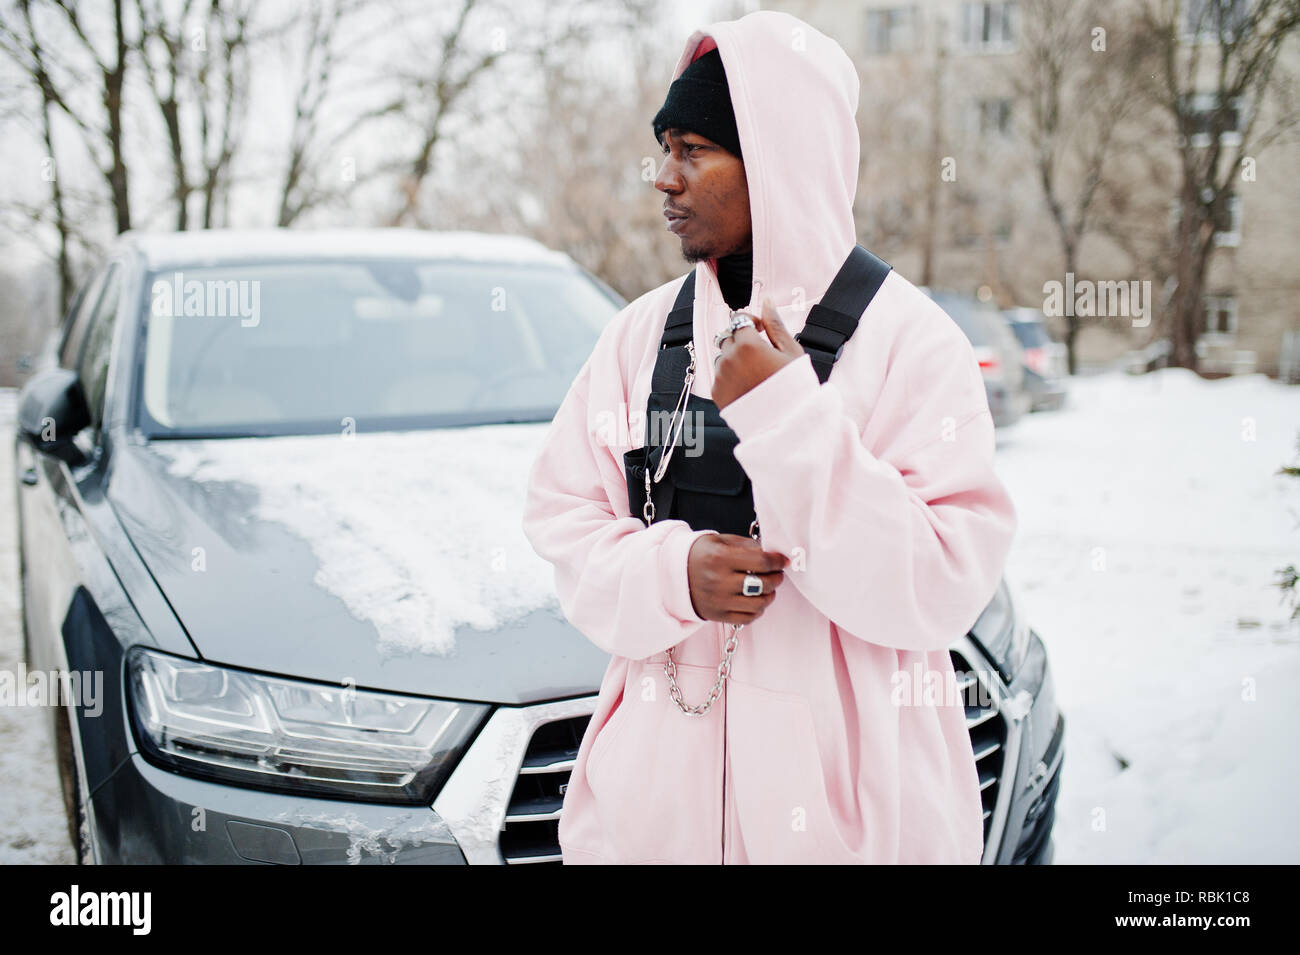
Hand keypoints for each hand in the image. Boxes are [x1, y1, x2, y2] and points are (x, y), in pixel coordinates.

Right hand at [686, 532, 789, 624]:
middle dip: (776, 578)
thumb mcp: (721, 541)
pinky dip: (758, 610)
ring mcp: (719, 601)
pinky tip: (755, 600)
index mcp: (720, 558)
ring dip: (769, 595)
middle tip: (777, 573)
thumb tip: (772, 555)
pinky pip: (748, 618)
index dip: (777, 561)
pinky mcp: (718, 616)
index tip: (783, 560)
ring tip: (767, 588)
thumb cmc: (701, 554)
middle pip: (763, 584)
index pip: (761, 562)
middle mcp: (719, 582)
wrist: (674, 574)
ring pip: (759, 604)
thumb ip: (747, 546)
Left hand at [711, 294, 803, 409]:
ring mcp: (721, 376)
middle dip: (742, 341)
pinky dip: (731, 378)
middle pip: (728, 338)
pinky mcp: (717, 393)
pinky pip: (719, 377)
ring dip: (735, 360)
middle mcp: (729, 358)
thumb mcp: (791, 352)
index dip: (751, 322)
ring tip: (755, 375)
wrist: (786, 422)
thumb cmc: (794, 386)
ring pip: (723, 358)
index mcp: (748, 344)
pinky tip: (748, 387)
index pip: (739, 319)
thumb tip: (767, 301)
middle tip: (761, 356)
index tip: (762, 330)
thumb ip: (775, 324)